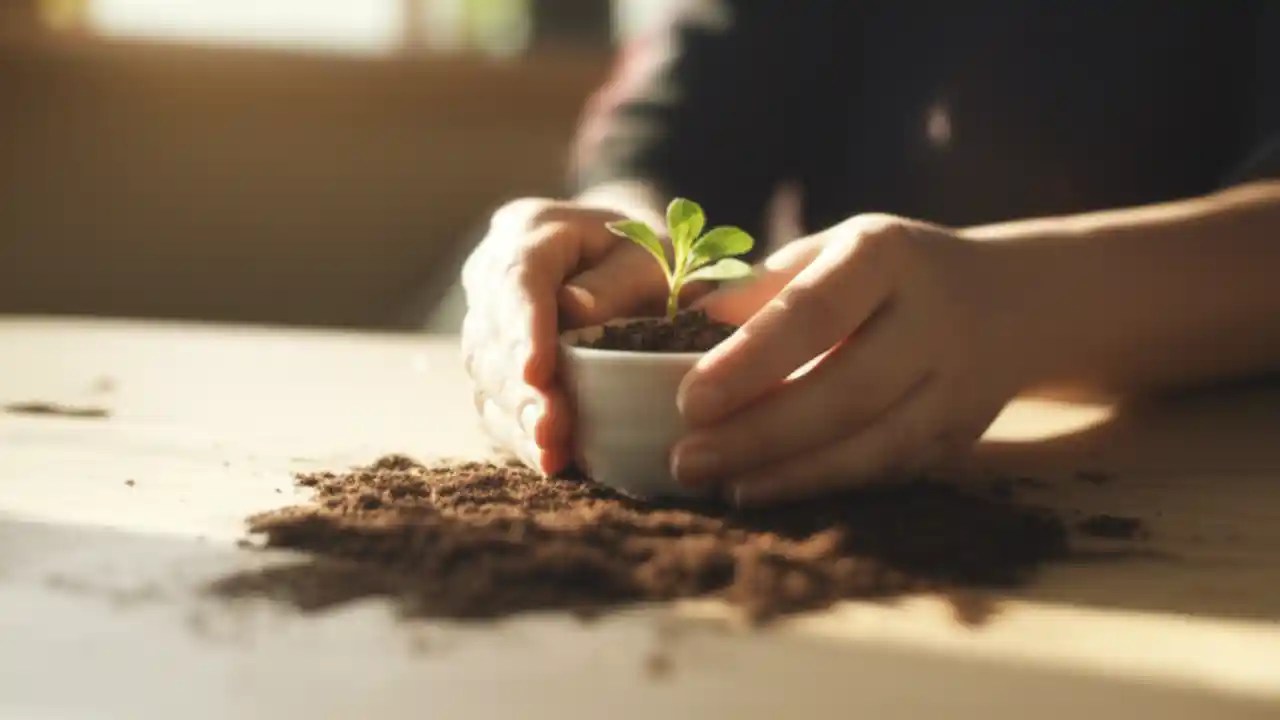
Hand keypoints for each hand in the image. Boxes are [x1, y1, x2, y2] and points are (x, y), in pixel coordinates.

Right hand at [461, 198, 669, 473]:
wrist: (629, 265)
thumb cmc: (649, 257)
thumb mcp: (653, 257)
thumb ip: (620, 280)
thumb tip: (575, 312)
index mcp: (529, 230)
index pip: (517, 278)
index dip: (524, 328)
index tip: (537, 372)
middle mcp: (492, 273)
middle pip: (493, 332)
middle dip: (521, 388)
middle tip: (552, 430)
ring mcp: (486, 318)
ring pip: (485, 371)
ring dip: (518, 416)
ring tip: (552, 452)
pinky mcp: (492, 362)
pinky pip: (493, 400)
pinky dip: (519, 432)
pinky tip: (548, 459)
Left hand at [671, 214, 1023, 505]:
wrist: (1012, 302)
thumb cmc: (887, 273)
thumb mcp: (830, 251)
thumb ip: (760, 288)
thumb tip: (677, 327)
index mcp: (887, 255)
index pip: (814, 313)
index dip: (750, 363)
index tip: (689, 401)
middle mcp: (932, 319)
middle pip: (847, 390)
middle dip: (761, 434)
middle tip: (687, 460)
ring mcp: (955, 385)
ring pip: (872, 444)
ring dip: (791, 474)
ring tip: (720, 486)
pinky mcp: (961, 435)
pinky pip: (888, 470)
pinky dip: (825, 485)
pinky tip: (768, 490)